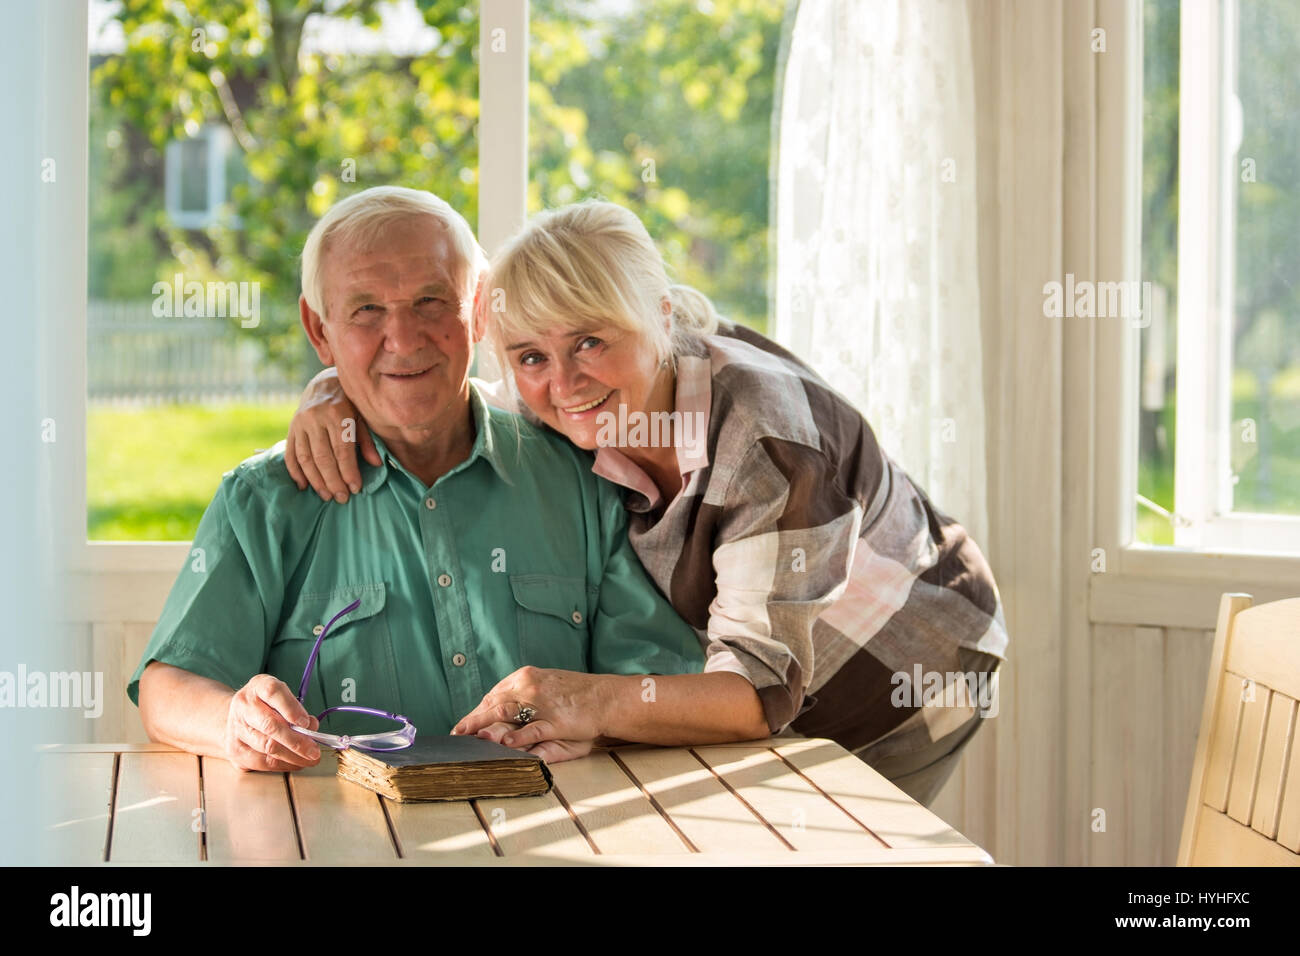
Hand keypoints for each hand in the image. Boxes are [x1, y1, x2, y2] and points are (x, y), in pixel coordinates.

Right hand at [223, 674, 322, 771]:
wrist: (237, 717)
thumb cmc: (267, 706)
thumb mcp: (282, 698)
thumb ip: (297, 709)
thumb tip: (311, 727)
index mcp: (258, 686)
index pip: (273, 692)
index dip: (291, 708)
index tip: (306, 722)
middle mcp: (244, 705)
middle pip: (270, 725)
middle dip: (296, 741)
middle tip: (314, 751)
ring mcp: (236, 728)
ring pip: (267, 747)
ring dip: (293, 757)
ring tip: (309, 759)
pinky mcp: (235, 750)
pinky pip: (262, 762)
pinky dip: (283, 764)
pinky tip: (296, 763)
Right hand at [284, 367, 379, 502]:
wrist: (324, 384)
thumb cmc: (350, 403)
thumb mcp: (362, 416)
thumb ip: (367, 440)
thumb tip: (376, 464)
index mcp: (336, 413)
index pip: (342, 449)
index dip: (348, 471)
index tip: (355, 489)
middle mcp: (315, 418)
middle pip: (323, 457)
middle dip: (333, 481)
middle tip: (341, 498)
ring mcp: (300, 423)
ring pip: (305, 458)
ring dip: (316, 480)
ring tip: (326, 495)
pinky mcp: (291, 429)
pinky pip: (290, 454)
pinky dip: (296, 472)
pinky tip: (304, 486)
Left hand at [451, 667, 610, 763]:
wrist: (606, 697)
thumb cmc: (575, 694)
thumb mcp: (545, 684)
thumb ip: (522, 693)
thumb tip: (497, 707)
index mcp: (525, 676)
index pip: (493, 694)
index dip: (475, 712)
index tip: (462, 726)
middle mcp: (530, 686)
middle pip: (494, 702)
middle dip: (473, 720)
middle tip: (457, 735)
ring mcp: (543, 703)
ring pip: (507, 713)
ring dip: (486, 725)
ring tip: (470, 736)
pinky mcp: (557, 720)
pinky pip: (533, 729)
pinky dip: (519, 736)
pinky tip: (506, 743)